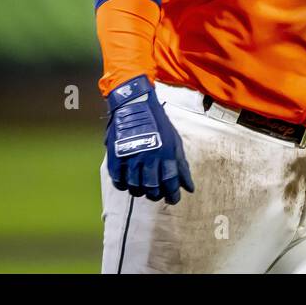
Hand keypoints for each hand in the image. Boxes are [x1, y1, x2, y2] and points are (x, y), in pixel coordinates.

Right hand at [104, 75, 194, 203]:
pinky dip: (124, 185)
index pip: (170, 182)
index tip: (172, 200)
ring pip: (135, 188)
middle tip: (156, 193)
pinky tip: (128, 182)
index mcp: (165, 153)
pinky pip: (118, 181)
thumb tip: (190, 188)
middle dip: (156, 195)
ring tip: (142, 187)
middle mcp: (148, 157)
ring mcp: (130, 158)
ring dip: (140, 191)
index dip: (172, 195)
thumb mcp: (174, 141)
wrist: (134, 104)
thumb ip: (181, 166)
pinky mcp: (115, 157)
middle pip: (152, 188)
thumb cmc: (158, 124)